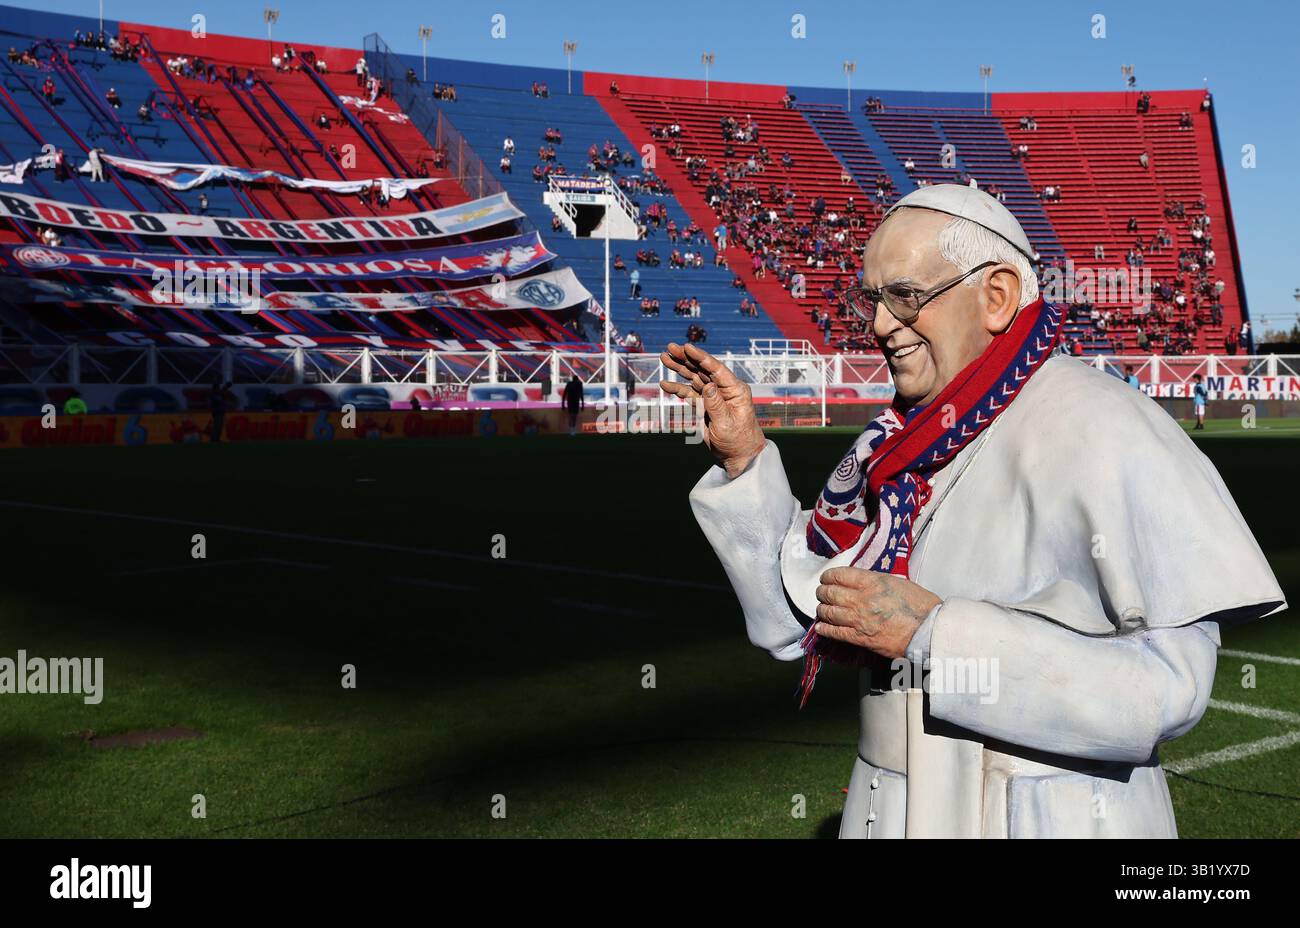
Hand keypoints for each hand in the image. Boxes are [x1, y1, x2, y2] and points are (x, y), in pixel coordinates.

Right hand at [659, 342, 764, 477]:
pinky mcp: (705, 405)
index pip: (716, 369)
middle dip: (686, 358)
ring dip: (679, 369)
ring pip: (694, 379)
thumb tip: (707, 385)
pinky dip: (677, 388)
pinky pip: (689, 394)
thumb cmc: (738, 440)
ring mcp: (714, 396)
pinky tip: (665, 384)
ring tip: (664, 358)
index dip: (701, 357)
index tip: (687, 347)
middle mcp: (724, 389)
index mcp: (735, 390)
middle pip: (702, 370)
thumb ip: (716, 404)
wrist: (738, 456)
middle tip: (670, 348)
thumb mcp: (726, 424)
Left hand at [814, 567, 941, 659]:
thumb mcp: (898, 583)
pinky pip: (835, 632)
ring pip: (828, 612)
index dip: (828, 576)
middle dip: (822, 593)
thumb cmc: (921, 606)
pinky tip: (821, 627)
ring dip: (822, 610)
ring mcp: (858, 619)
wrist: (929, 630)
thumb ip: (877, 581)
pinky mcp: (860, 638)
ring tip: (822, 609)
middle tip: (822, 593)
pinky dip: (825, 629)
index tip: (826, 579)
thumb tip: (864, 582)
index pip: (839, 575)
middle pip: (830, 593)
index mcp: (872, 581)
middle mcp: (861, 599)